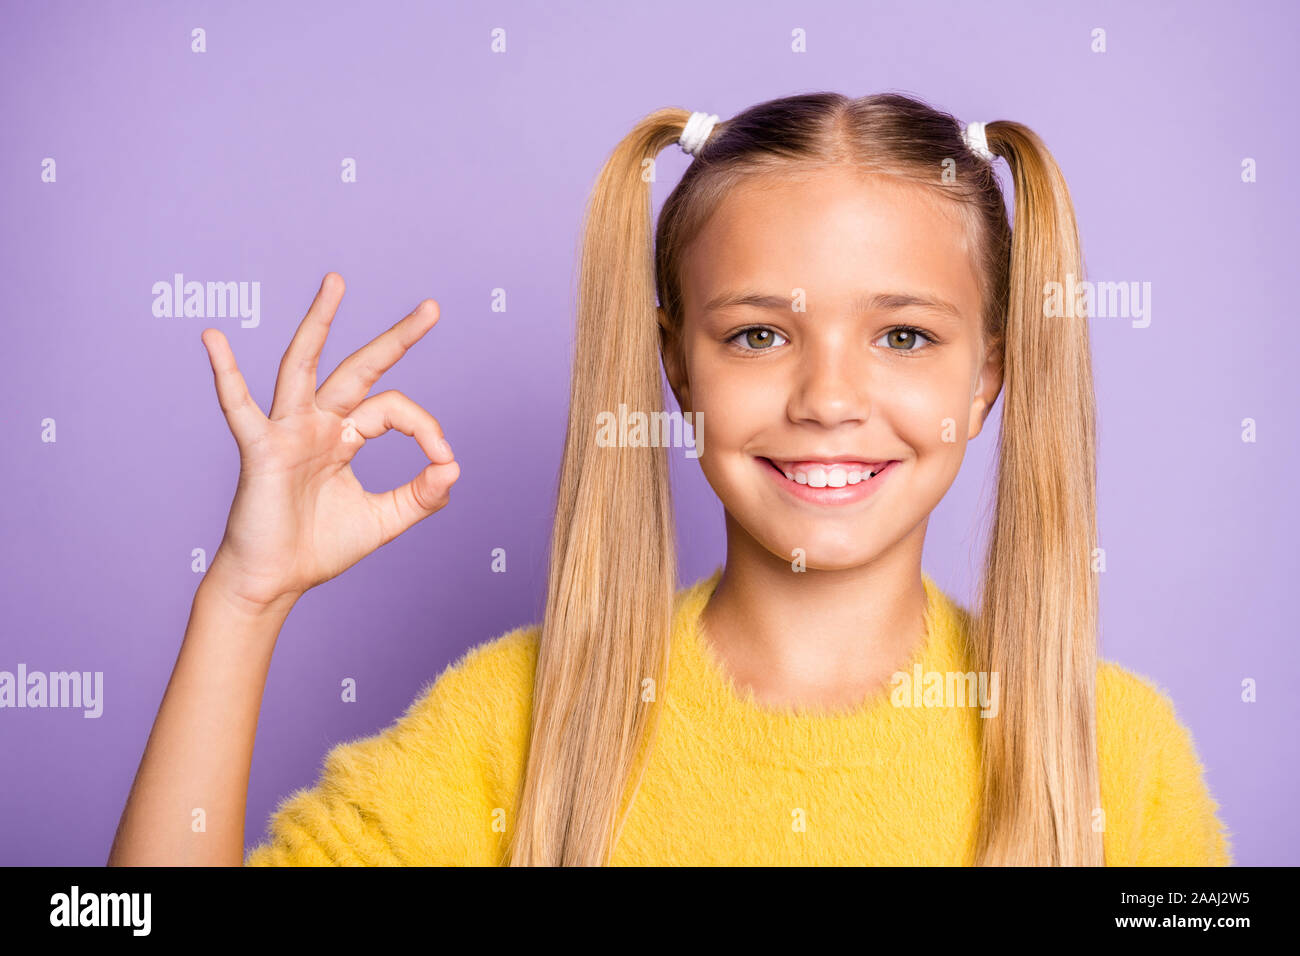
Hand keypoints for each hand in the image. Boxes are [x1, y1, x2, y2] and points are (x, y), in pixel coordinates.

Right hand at [199, 272, 458, 610]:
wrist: (275, 583)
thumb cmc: (319, 548)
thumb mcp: (384, 520)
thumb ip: (422, 496)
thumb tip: (454, 467)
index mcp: (345, 437)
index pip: (394, 411)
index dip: (426, 430)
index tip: (444, 461)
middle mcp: (319, 424)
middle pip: (361, 369)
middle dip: (397, 339)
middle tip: (433, 307)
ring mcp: (288, 430)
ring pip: (304, 365)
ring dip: (319, 323)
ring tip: (336, 282)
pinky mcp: (260, 449)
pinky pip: (239, 407)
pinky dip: (225, 372)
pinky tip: (214, 338)